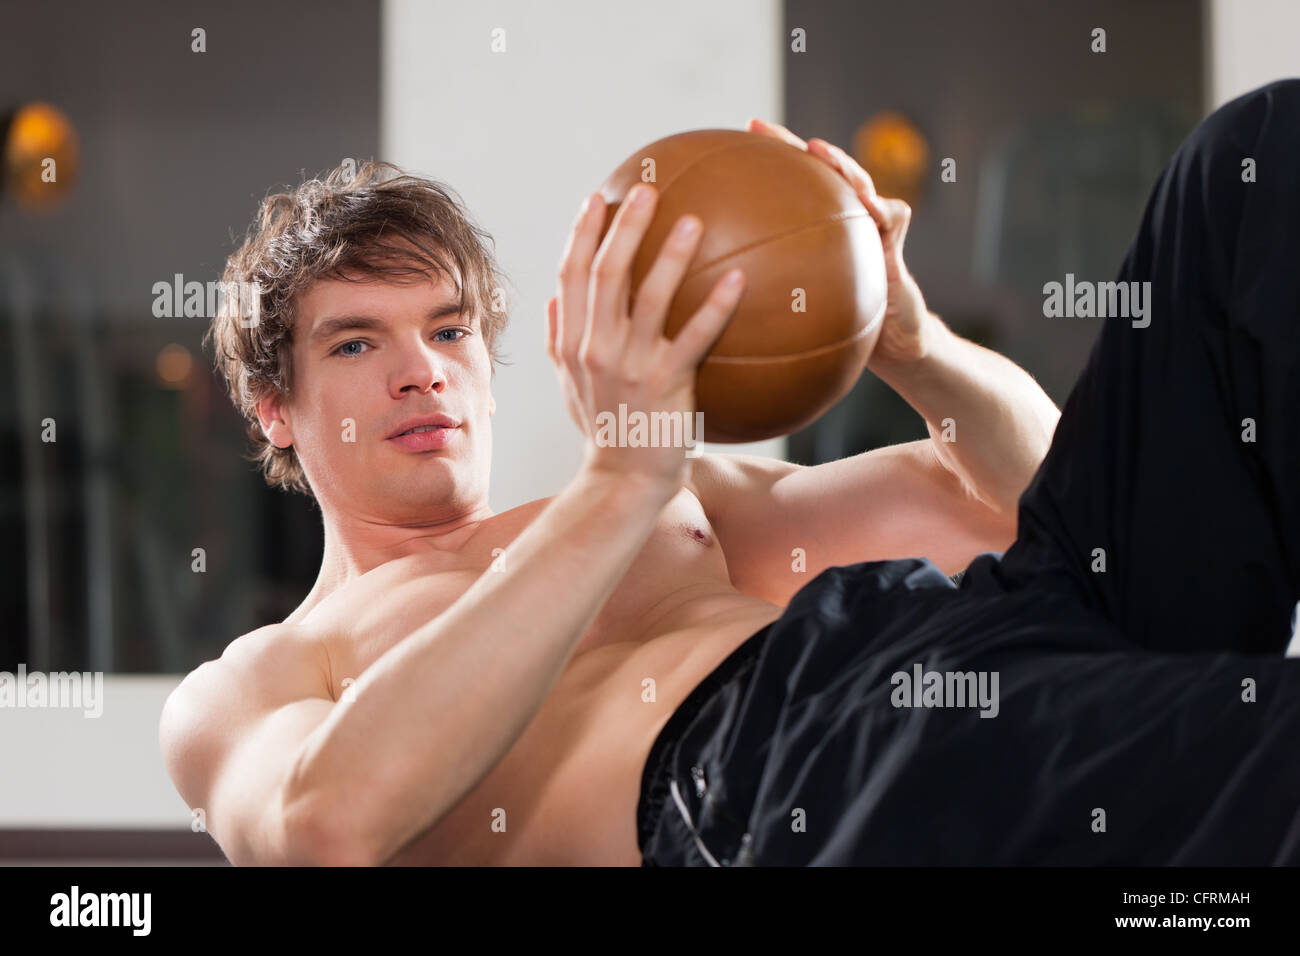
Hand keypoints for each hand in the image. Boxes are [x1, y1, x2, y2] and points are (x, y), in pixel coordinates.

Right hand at [546, 184, 746, 490]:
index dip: (582, 233)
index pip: (571, 275)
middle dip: (625, 226)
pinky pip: (695, 337)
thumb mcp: (568, 387)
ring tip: (694, 221)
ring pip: (649, 297)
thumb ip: (558, 341)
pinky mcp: (667, 384)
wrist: (623, 481)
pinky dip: (716, 306)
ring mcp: (630, 366)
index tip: (598, 198)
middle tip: (648, 190)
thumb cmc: (602, 431)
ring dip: (671, 255)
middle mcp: (596, 348)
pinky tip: (739, 279)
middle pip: (606, 273)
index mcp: (573, 343)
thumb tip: (552, 301)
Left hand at [747, 117, 931, 365]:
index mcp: (812, 226)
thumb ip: (766, 290)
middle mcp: (839, 215)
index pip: (783, 184)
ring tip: (819, 151)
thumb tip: (710, 293)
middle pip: (816, 170)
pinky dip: (880, 208)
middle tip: (761, 128)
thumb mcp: (793, 308)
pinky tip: (868, 205)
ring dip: (838, 163)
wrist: (886, 338)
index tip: (729, 140)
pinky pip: (892, 216)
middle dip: (790, 145)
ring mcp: (869, 221)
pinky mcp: (896, 238)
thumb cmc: (836, 321)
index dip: (759, 161)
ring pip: (856, 181)